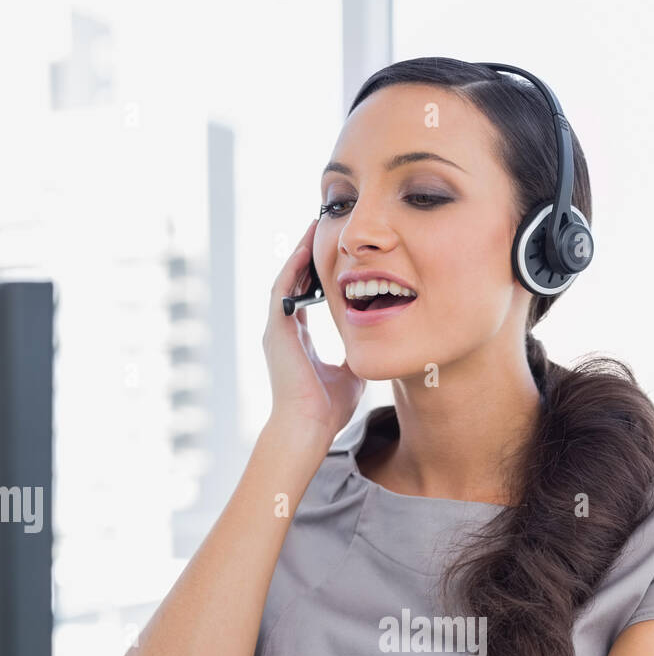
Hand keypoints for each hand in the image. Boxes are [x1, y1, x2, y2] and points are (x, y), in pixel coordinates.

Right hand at [263, 217, 364, 443]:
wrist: (308, 427)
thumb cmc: (328, 410)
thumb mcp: (350, 374)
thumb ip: (355, 354)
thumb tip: (374, 344)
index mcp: (299, 342)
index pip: (305, 300)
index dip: (317, 278)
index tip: (333, 259)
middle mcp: (284, 332)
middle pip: (293, 284)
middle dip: (307, 257)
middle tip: (321, 230)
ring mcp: (277, 331)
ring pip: (286, 281)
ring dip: (299, 254)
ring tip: (313, 228)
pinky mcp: (276, 331)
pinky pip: (282, 290)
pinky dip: (293, 269)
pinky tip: (305, 249)